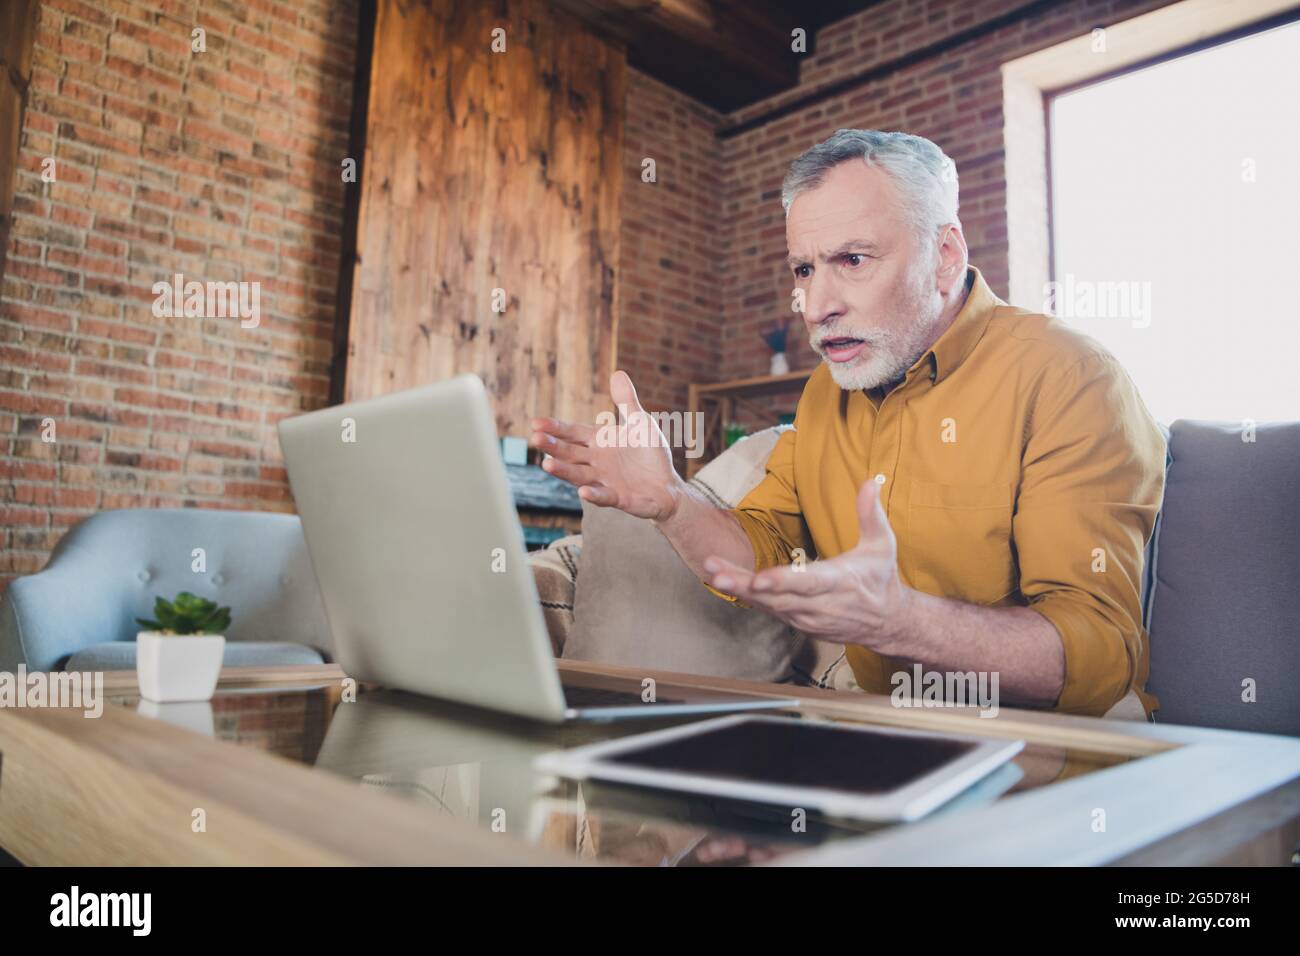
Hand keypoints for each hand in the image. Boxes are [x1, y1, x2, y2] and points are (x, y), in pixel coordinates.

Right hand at [529, 371, 683, 520]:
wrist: (667, 486)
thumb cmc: (651, 454)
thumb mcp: (641, 423)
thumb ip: (627, 402)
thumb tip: (618, 373)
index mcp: (598, 442)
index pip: (572, 433)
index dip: (555, 428)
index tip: (536, 423)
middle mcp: (595, 461)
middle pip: (569, 453)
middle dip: (553, 447)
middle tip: (535, 439)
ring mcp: (603, 480)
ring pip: (578, 475)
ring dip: (563, 470)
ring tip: (547, 465)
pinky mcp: (617, 497)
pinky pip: (603, 496)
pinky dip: (594, 494)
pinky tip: (584, 492)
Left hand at [701, 479, 913, 653]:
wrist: (885, 622)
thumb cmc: (880, 578)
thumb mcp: (882, 545)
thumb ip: (871, 514)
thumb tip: (870, 480)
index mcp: (840, 583)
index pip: (808, 583)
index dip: (783, 582)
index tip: (760, 579)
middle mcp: (820, 604)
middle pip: (777, 596)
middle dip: (746, 585)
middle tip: (716, 572)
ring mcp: (806, 617)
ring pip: (768, 605)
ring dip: (738, 589)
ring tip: (712, 572)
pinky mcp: (797, 622)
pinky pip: (768, 610)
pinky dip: (746, 597)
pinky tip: (722, 581)